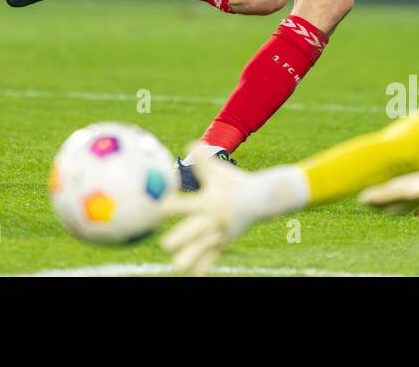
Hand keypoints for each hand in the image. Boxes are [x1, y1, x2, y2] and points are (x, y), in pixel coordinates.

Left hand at [159, 155, 260, 276]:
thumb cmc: (234, 181)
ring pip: (203, 249)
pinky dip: (201, 266)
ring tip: (177, 265)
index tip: (157, 208)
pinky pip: (211, 258)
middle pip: (194, 231)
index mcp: (209, 202)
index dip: (172, 206)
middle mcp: (214, 220)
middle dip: (180, 237)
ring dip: (190, 257)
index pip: (187, 204)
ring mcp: (219, 234)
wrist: (261, 199)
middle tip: (165, 244)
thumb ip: (202, 158)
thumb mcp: (219, 168)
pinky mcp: (223, 243)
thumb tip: (187, 144)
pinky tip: (189, 275)